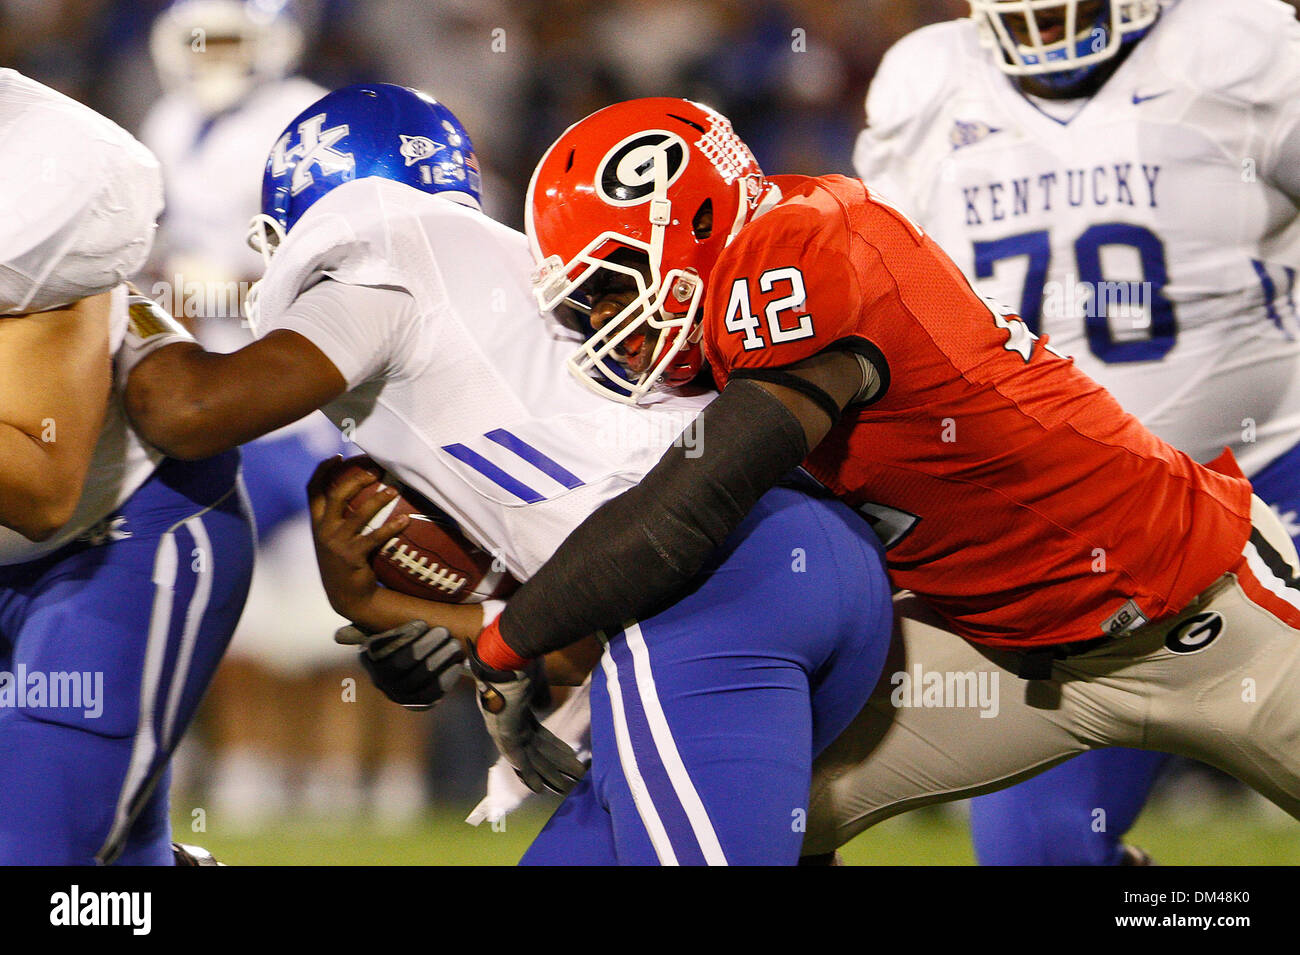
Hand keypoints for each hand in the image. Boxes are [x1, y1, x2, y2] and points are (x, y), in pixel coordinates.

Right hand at [307, 456, 408, 621]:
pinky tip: (404, 519)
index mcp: (317, 523)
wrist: (346, 596)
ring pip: (358, 514)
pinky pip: (375, 537)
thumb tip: (357, 488)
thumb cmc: (345, 561)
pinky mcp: (352, 557)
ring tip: (395, 490)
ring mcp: (337, 545)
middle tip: (376, 470)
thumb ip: (338, 517)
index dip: (323, 471)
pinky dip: (391, 527)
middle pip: (337, 495)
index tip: (338, 457)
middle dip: (356, 478)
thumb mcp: (334, 538)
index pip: (313, 491)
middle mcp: (323, 531)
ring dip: (378, 499)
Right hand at [336, 620, 465, 708]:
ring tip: (454, 644)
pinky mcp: (418, 703)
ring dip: (438, 661)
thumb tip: (338, 638)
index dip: (402, 637)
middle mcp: (381, 681)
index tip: (423, 622)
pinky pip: (431, 696)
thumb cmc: (407, 631)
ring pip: (418, 681)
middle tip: (444, 631)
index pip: (382, 652)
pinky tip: (457, 665)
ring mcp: (400, 694)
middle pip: (402, 667)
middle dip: (425, 647)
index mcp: (371, 660)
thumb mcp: (387, 625)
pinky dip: (445, 680)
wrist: (428, 649)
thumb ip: (368, 627)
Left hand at [468, 644, 586, 794]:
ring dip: (547, 774)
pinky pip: (520, 759)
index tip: (566, 756)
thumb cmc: (520, 660)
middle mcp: (508, 722)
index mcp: (515, 709)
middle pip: (535, 750)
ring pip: (531, 758)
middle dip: (552, 766)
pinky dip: (530, 774)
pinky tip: (539, 788)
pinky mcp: (506, 734)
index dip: (551, 748)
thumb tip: (543, 706)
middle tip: (566, 781)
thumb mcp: (535, 680)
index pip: (535, 734)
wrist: (506, 653)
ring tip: (562, 788)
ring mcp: (506, 729)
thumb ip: (539, 694)